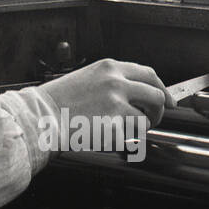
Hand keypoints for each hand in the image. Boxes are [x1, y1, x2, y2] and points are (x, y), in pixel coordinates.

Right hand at [39, 58, 166, 131]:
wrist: (41, 117)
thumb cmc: (56, 102)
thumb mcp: (86, 78)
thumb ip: (111, 81)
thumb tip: (133, 94)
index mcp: (109, 68)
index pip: (148, 74)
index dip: (162, 89)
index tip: (168, 100)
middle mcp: (117, 82)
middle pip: (156, 95)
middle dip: (159, 111)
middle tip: (152, 120)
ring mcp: (117, 103)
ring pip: (147, 119)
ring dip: (141, 128)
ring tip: (124, 131)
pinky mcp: (114, 125)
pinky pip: (134, 136)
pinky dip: (128, 140)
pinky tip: (111, 137)